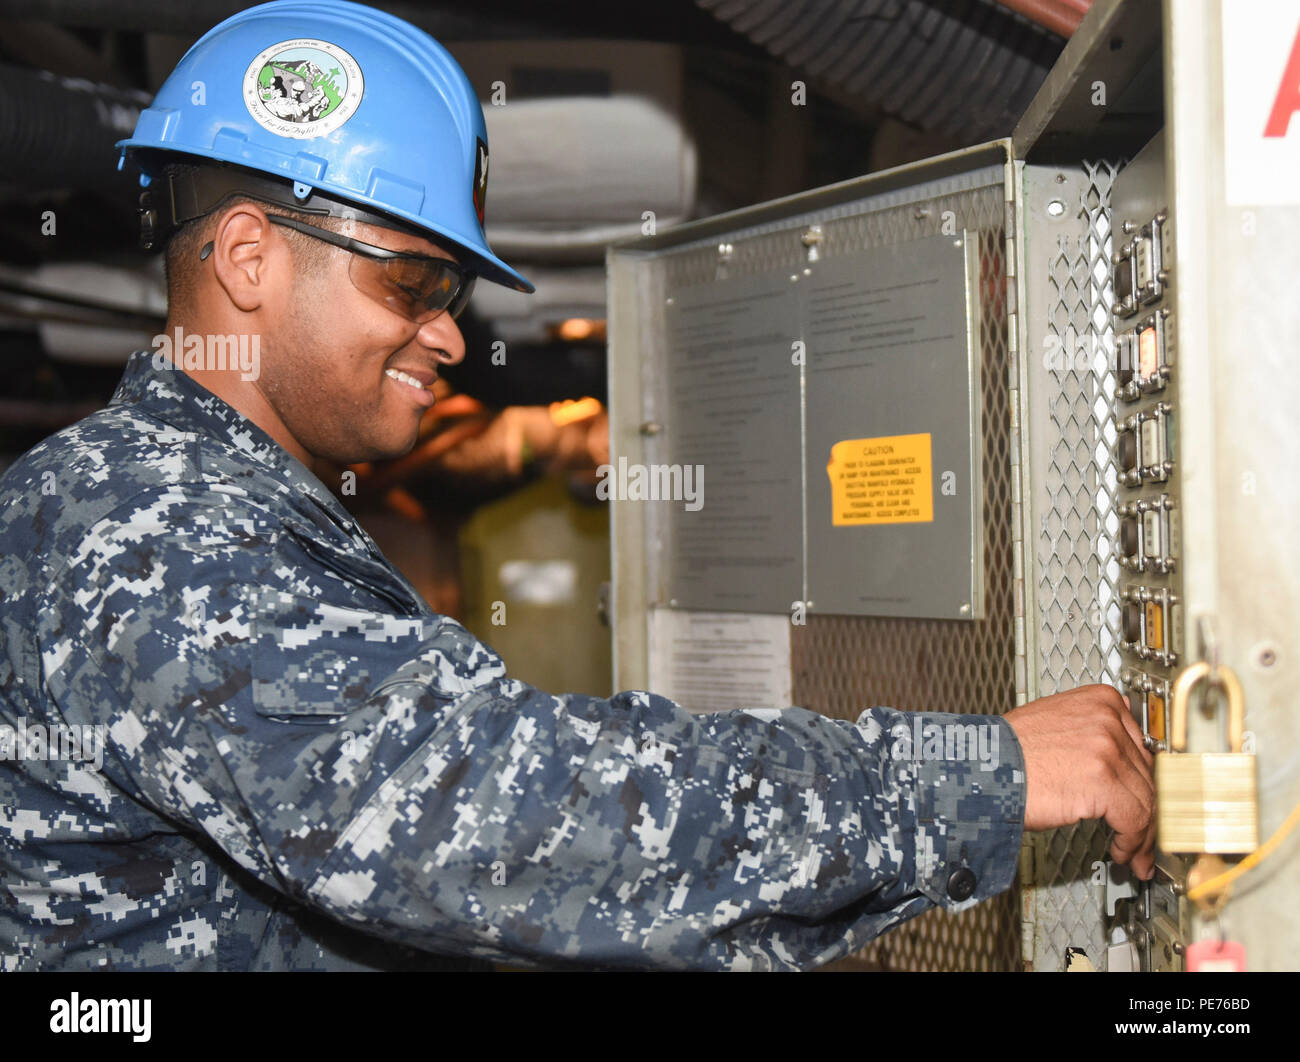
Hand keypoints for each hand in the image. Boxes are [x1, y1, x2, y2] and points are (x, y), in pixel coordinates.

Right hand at [1005, 684, 1155, 878]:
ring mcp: (1107, 747)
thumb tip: (1121, 770)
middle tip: (1142, 836)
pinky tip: (1123, 851)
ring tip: (1134, 851)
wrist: (981, 768)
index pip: (1142, 749)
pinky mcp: (1103, 779)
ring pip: (1146, 799)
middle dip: (1147, 811)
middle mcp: (1107, 718)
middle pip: (1147, 775)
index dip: (1145, 783)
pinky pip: (1135, 818)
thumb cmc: (1007, 754)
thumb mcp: (1057, 726)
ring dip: (1142, 833)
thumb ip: (1093, 737)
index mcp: (1100, 700)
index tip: (1145, 802)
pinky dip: (1133, 842)